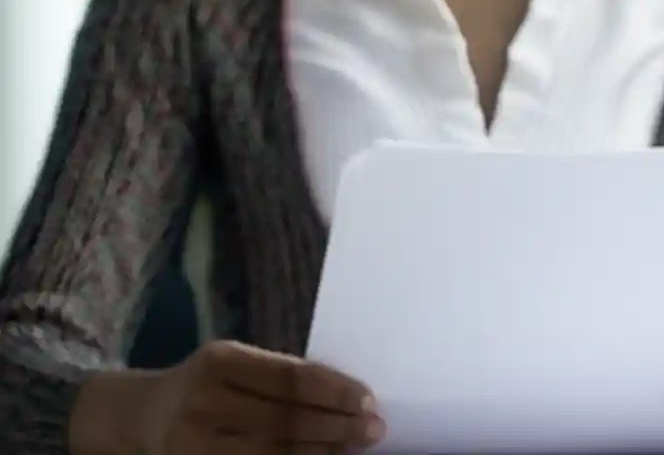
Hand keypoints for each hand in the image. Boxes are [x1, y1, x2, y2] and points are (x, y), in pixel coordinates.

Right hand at [137, 341, 384, 453]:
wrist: (144, 415)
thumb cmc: (209, 384)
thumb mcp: (236, 364)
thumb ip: (281, 376)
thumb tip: (348, 396)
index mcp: (220, 361)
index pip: (290, 378)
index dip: (334, 391)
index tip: (368, 400)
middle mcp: (204, 401)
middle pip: (285, 419)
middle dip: (337, 426)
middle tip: (375, 429)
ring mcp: (195, 443)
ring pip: (274, 453)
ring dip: (322, 451)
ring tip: (355, 446)